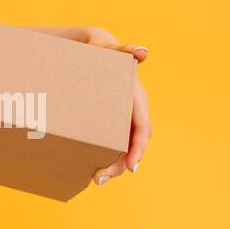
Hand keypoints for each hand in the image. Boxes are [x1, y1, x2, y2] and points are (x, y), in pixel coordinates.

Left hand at [25, 25, 151, 185]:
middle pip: (133, 144)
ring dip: (112, 165)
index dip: (138, 149)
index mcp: (136, 98)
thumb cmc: (97, 49)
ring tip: (96, 179)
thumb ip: (121, 49)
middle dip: (120, 165)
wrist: (86, 49)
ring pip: (122, 147)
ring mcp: (120, 117)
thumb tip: (143, 51)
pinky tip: (91, 167)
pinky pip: (111, 141)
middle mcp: (132, 111)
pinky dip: (104, 155)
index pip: (142, 129)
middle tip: (100, 179)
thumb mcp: (106, 49)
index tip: (131, 168)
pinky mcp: (108, 119)